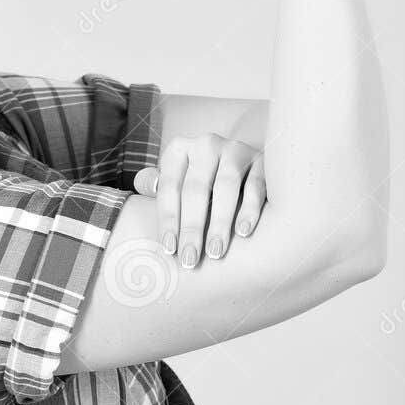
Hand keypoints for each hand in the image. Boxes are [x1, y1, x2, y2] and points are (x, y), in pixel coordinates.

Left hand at [132, 133, 266, 265]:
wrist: (243, 166)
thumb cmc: (200, 183)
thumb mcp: (176, 179)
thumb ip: (156, 183)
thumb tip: (142, 186)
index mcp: (179, 149)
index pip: (169, 186)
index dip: (169, 219)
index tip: (170, 249)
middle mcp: (206, 145)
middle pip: (196, 189)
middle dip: (192, 228)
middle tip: (191, 259)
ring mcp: (235, 150)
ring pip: (226, 187)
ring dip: (220, 223)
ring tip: (216, 252)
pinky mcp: (262, 160)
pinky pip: (256, 185)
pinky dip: (250, 209)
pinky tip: (243, 232)